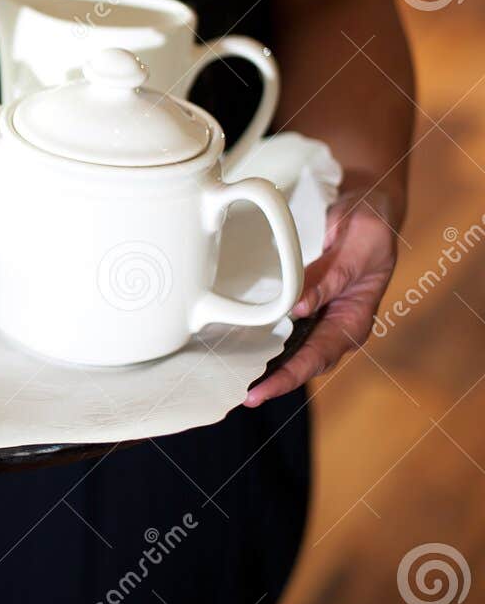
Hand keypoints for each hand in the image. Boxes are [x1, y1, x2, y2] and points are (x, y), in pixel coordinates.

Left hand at [244, 178, 400, 405]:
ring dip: (266, 366)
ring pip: (292, 352)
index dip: (289, 377)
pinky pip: (286, 331)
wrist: (369, 207)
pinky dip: (266, 343)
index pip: (318, 357)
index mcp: (355, 318)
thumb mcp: (357, 245)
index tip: (261, 391)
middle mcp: (338, 325)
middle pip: (303, 363)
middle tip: (240, 396)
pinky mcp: (307, 306)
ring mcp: (322, 318)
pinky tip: (241, 349)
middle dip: (273, 382)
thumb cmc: (369, 227)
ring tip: (234, 381)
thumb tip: (298, 310)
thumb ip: (329, 278)